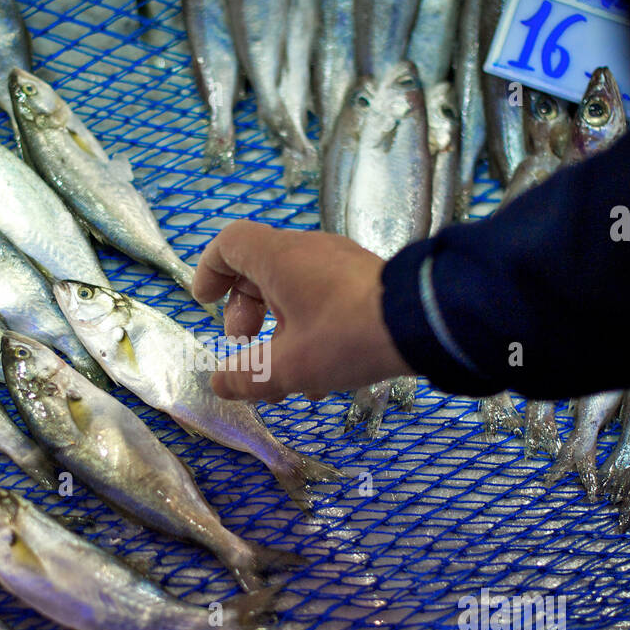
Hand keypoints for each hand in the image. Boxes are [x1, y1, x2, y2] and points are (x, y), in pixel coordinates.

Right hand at [193, 221, 413, 401]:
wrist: (425, 324)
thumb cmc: (346, 336)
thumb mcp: (288, 366)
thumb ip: (246, 377)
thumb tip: (219, 385)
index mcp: (279, 258)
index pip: (229, 244)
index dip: (210, 271)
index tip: (205, 303)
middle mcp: (307, 251)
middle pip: (258, 271)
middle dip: (244, 314)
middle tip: (246, 348)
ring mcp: (339, 263)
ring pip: (291, 291)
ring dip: (278, 332)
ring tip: (285, 377)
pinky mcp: (364, 281)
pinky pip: (321, 297)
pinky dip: (307, 329)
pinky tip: (322, 376)